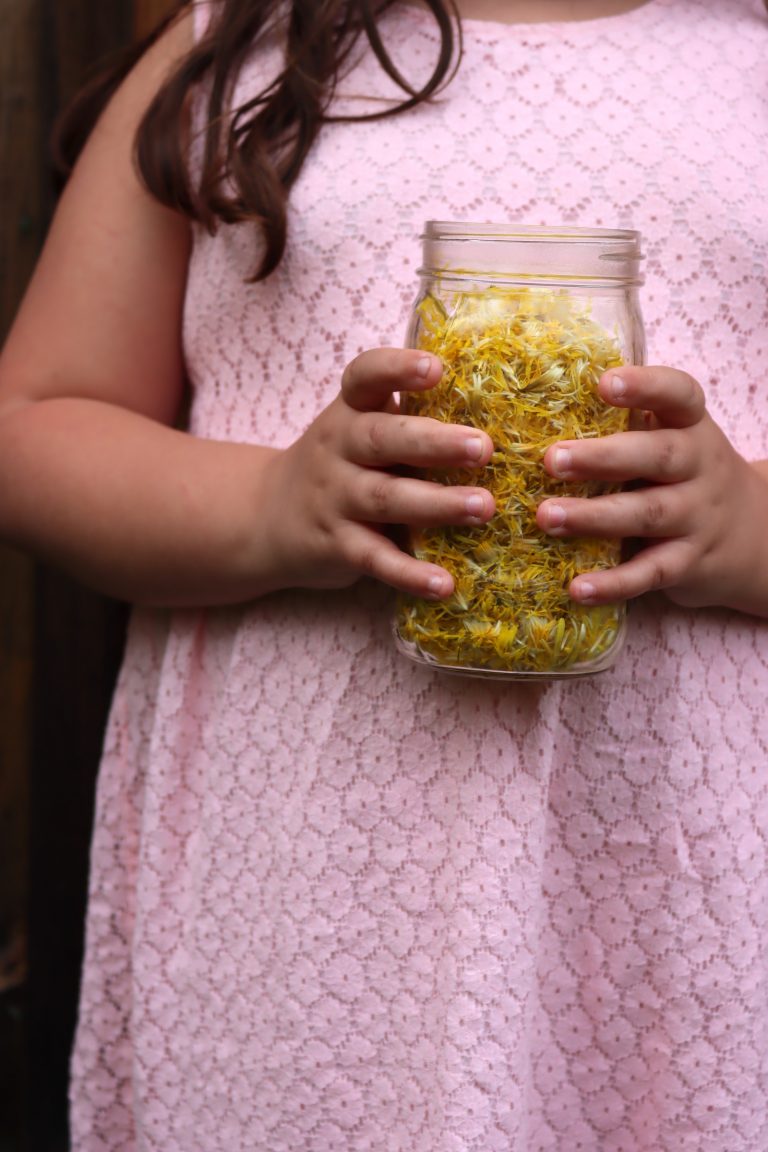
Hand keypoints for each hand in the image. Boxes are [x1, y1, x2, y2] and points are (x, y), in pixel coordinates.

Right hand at [260, 348, 494, 597]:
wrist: (267, 517)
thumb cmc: (340, 465)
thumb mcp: (358, 430)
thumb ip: (407, 418)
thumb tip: (497, 404)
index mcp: (350, 412)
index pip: (366, 377)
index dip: (398, 369)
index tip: (435, 368)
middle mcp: (339, 449)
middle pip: (383, 439)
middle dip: (435, 442)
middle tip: (483, 448)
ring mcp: (335, 498)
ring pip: (385, 498)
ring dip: (437, 504)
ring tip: (483, 507)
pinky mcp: (337, 546)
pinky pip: (376, 559)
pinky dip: (409, 573)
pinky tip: (444, 584)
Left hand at [536, 365, 767, 612]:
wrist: (755, 536)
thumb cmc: (685, 477)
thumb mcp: (673, 441)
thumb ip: (627, 425)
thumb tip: (538, 409)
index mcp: (690, 427)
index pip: (678, 395)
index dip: (645, 386)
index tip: (604, 383)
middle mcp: (699, 467)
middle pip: (658, 456)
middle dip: (602, 458)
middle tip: (552, 459)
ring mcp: (697, 517)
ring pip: (648, 514)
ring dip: (594, 517)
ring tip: (547, 517)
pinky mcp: (689, 563)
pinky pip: (650, 573)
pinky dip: (614, 583)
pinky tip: (577, 588)